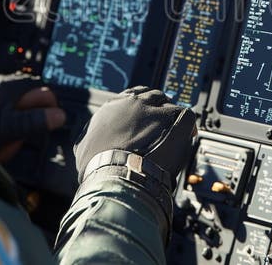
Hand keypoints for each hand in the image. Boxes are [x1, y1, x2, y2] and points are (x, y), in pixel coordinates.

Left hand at [0, 73, 65, 161]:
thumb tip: (59, 116)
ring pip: (10, 109)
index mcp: (8, 86)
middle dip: (28, 119)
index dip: (48, 108)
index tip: (49, 124)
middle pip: (26, 100)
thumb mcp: (8, 128)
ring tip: (1, 145)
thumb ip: (34, 121)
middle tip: (21, 138)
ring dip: (11, 127)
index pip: (41, 91)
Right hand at [73, 86, 196, 187]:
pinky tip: (188, 134)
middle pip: (150, 95)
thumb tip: (86, 140)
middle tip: (161, 121)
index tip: (142, 116)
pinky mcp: (171, 118)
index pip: (129, 97)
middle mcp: (131, 103)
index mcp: (111, 107)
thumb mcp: (82, 147)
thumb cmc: (98, 166)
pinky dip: (188, 125)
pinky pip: (186, 114)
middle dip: (156, 107)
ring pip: (167, 101)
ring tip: (176, 128)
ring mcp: (152, 109)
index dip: (138, 108)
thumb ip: (87, 136)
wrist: (116, 175)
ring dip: (171, 114)